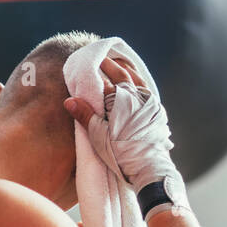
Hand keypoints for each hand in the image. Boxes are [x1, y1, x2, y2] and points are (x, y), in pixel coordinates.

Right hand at [63, 54, 179, 194]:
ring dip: (128, 71)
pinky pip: (147, 90)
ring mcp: (150, 104)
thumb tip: (69, 100)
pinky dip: (139, 83)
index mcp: (123, 99)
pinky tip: (135, 86)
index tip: (90, 60)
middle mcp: (139, 97)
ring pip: (139, 80)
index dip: (99, 67)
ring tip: (119, 65)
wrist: (150, 168)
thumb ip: (85, 115)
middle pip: (125, 74)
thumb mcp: (99, 135)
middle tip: (102, 58)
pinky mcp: (157, 113)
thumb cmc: (122, 153)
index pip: (108, 77)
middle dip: (112, 64)